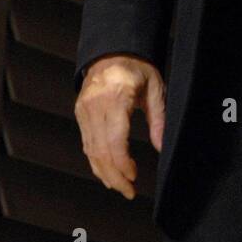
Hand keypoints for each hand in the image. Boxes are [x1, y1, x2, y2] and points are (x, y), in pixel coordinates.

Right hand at [74, 54, 164, 199]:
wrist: (112, 50)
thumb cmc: (137, 68)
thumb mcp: (155, 89)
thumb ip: (159, 119)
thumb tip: (161, 147)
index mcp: (116, 98)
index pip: (115, 141)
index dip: (123, 164)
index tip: (134, 176)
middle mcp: (96, 106)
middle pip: (100, 151)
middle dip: (114, 176)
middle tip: (129, 192)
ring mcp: (84, 110)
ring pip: (90, 151)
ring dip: (104, 173)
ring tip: (120, 187)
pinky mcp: (80, 113)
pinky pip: (86, 143)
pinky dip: (96, 161)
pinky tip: (107, 173)